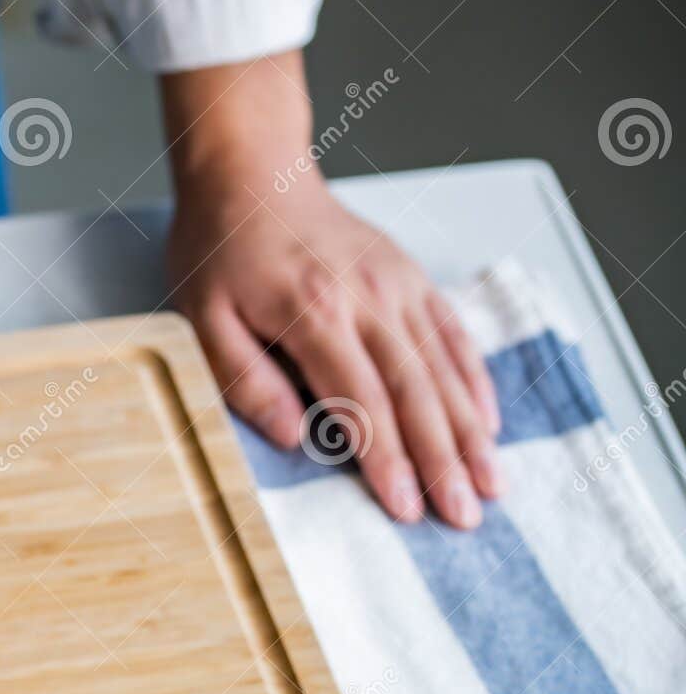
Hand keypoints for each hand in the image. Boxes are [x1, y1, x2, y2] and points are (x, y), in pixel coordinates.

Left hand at [161, 53, 501, 527]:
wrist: (251, 175)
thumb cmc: (221, 250)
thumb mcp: (202, 317)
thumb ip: (244, 379)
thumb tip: (294, 438)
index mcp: (313, 313)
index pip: (361, 401)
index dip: (387, 460)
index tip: (407, 508)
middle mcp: (367, 298)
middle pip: (415, 393)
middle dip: (443, 461)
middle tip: (465, 517)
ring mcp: (396, 284)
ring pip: (444, 369)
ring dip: (471, 432)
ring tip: (491, 485)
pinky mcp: (410, 276)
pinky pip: (452, 335)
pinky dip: (474, 381)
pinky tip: (487, 423)